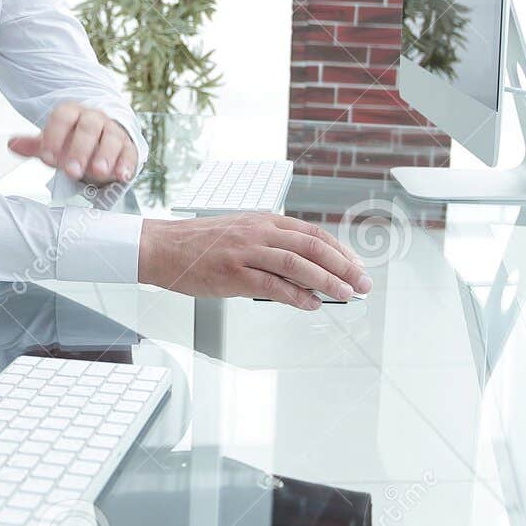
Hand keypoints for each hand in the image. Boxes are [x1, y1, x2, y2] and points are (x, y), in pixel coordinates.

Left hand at [8, 101, 136, 184]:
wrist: (100, 141)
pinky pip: (129, 153)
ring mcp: (112, 132)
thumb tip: (12, 144)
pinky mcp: (128, 147)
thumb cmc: (72, 142)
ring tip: (98, 171)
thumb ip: (35, 145)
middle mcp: (94, 118)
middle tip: (71, 170)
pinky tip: (122, 175)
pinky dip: (126, 164)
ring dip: (105, 155)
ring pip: (110, 138)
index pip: (62, 117)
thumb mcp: (53, 143)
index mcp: (72, 113)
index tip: (46, 158)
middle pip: (88, 128)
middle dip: (80, 149)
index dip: (54, 135)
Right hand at [138, 213, 370, 311]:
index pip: (311, 233)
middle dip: (343, 265)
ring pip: (297, 264)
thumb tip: (301, 269)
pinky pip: (272, 285)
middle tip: (363, 283)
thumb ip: (268, 245)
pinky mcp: (233, 273)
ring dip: (326, 280)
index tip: (356, 266)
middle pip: (311, 246)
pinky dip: (296, 296)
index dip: (339, 250)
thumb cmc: (198, 245)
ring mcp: (245, 252)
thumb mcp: (239, 232)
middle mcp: (258, 232)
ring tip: (346, 294)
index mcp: (262, 220)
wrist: (162, 247)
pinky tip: (311, 304)